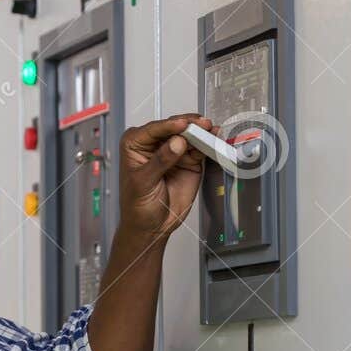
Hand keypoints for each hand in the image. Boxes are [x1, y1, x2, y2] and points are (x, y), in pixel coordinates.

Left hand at [116, 113, 207, 245]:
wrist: (152, 226)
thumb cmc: (137, 205)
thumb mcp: (143, 182)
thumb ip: (160, 161)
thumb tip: (176, 142)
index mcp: (136, 143)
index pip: (154, 129)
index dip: (170, 125)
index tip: (183, 124)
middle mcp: (155, 143)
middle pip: (175, 128)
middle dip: (190, 126)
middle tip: (202, 125)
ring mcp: (174, 151)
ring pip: (190, 136)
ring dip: (202, 133)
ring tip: (212, 132)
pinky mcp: (189, 161)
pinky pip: (200, 149)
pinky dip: (209, 145)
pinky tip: (214, 141)